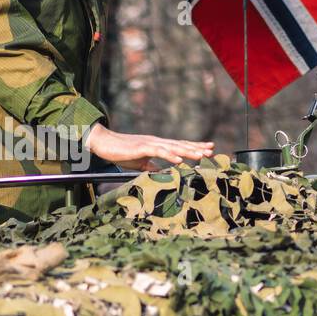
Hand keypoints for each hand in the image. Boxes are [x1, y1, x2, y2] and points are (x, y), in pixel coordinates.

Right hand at [84, 123, 214, 171]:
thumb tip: (164, 173)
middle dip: (197, 148)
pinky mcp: (141, 147)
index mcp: (157, 145)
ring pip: (173, 147)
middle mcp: (157, 142)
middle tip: (212, 151)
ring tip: (202, 155)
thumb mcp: (140, 162)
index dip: (194, 147)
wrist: (104, 143)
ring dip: (188, 151)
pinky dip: (170, 155)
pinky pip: (159, 151)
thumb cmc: (121, 152)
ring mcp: (150, 143)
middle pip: (180, 145)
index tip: (208, 150)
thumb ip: (153, 167)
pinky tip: (179, 160)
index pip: (179, 146)